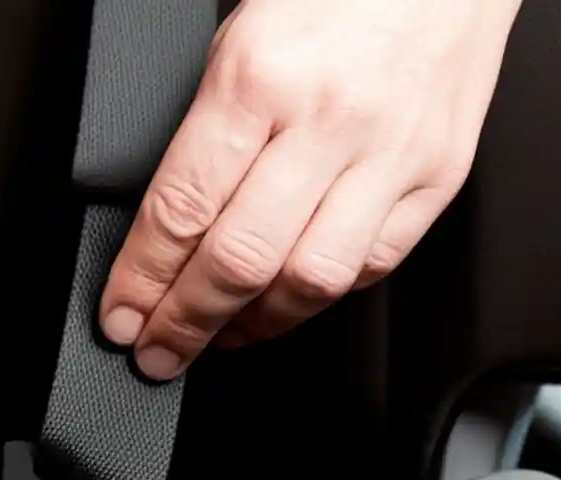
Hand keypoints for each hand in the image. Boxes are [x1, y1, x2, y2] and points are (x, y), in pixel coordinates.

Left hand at [99, 0, 522, 379]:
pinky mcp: (439, 176)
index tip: (121, 317)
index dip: (143, 281)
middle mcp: (328, 121)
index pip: (182, 210)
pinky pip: (372, 264)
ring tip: (217, 337)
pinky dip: (320, 297)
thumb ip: (203, 137)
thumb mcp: (235, 45)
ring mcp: (391, 153)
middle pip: (241, 260)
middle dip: (185, 322)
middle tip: (157, 352)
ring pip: (311, 280)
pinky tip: (285, 302)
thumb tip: (162, 228)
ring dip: (253, 325)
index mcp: (259, 81)